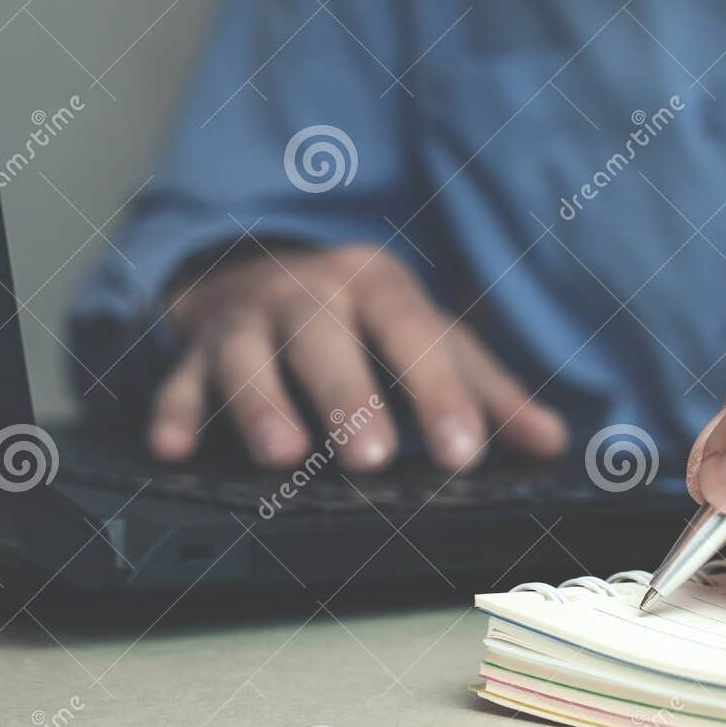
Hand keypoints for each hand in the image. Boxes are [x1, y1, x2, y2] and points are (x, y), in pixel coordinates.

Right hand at [149, 244, 566, 470]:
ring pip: (248, 357)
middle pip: (325, 340)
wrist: (263, 267)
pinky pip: (177, 380)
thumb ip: (488, 391)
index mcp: (379, 287)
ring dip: (262, 405)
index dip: (440, 392)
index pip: (414, 334)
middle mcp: (309, 294)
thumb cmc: (366, 320)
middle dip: (349, 398)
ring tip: (281, 458)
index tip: (464, 453)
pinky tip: (172, 449)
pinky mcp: (194, 351)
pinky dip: (172, 412)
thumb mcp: (432, 340)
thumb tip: (553, 441)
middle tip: (374, 459)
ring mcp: (246, 320)